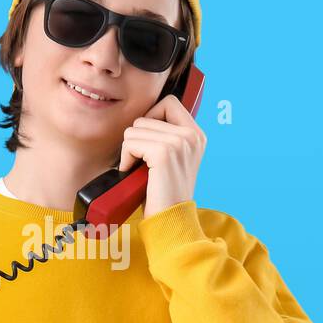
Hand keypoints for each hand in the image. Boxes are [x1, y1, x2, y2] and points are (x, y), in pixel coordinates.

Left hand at [116, 94, 206, 218]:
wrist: (171, 221)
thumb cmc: (164, 192)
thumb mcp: (173, 158)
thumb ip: (166, 136)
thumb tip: (141, 119)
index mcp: (197, 134)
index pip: (169, 102)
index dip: (151, 118)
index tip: (149, 143)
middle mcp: (192, 135)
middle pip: (146, 116)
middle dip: (137, 139)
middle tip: (142, 162)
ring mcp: (180, 142)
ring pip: (135, 128)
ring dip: (130, 150)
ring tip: (140, 169)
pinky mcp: (164, 152)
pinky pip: (130, 142)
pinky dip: (126, 158)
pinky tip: (132, 172)